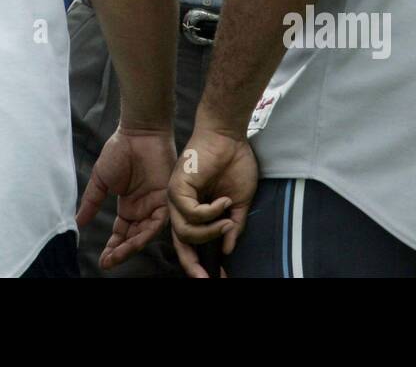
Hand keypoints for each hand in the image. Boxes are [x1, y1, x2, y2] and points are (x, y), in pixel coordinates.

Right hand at [77, 125, 175, 269]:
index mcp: (128, 206)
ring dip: (132, 246)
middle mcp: (143, 209)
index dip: (112, 247)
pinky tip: (134, 241)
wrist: (138, 132)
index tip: (102, 260)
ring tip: (118, 255)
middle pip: (133, 237)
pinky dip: (147, 233)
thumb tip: (78, 222)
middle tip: (108, 262)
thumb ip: (92, 201)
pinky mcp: (166, 198)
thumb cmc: (120, 150)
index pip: (121, 232)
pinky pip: (159, 222)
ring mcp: (155, 205)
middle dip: (121, 251)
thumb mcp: (101, 180)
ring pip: (145, 233)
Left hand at [168, 127, 257, 277]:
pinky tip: (223, 201)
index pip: (192, 243)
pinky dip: (210, 212)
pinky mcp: (177, 186)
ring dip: (210, 231)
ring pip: (185, 232)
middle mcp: (182, 206)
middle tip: (208, 278)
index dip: (201, 263)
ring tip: (228, 219)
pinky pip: (190, 213)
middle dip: (193, 264)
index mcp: (195, 211)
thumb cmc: (235, 163)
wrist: (229, 137)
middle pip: (181, 244)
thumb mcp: (239, 202)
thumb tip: (228, 250)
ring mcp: (177, 197)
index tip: (219, 278)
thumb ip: (233, 226)